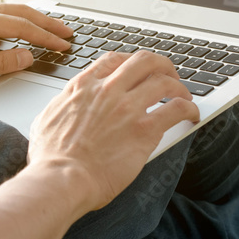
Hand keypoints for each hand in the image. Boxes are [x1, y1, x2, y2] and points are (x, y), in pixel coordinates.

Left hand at [0, 2, 73, 89]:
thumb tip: (27, 57)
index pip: (20, 26)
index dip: (45, 37)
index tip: (63, 45)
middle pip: (20, 12)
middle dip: (46, 23)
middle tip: (68, 33)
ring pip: (11, 11)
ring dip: (34, 21)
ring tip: (54, 31)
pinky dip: (18, 21)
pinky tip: (26, 30)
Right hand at [27, 51, 199, 213]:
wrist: (62, 178)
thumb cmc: (50, 157)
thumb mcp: (47, 118)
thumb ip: (64, 105)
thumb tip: (67, 106)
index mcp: (83, 86)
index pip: (113, 60)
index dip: (130, 62)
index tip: (137, 70)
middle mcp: (108, 90)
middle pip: (144, 62)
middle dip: (161, 65)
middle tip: (168, 75)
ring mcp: (127, 108)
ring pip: (164, 82)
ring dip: (179, 87)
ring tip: (183, 96)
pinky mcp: (145, 130)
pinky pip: (176, 109)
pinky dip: (188, 108)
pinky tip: (191, 114)